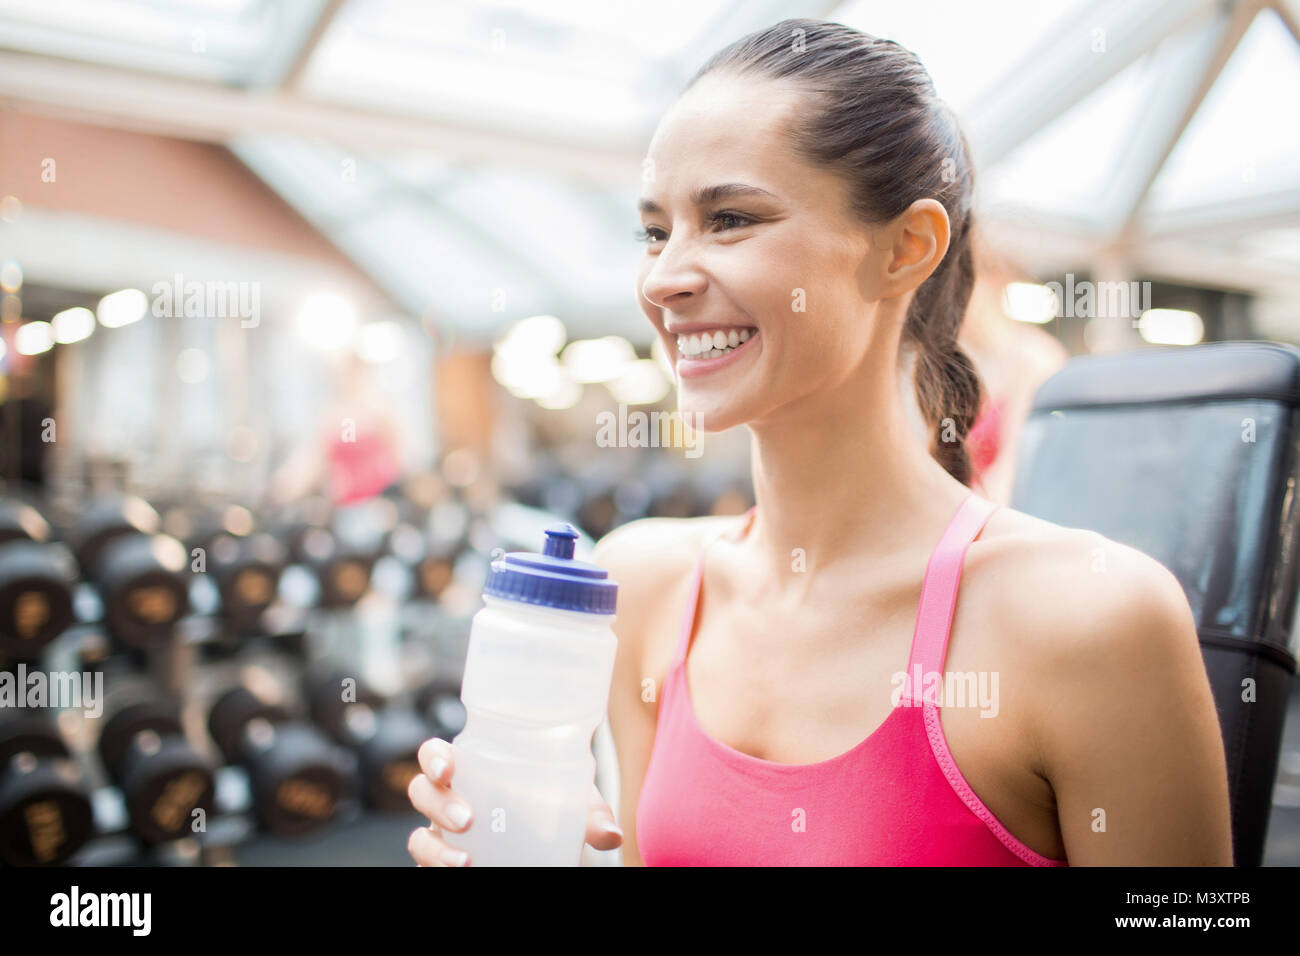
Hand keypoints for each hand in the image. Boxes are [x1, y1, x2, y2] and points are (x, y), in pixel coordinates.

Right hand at [406, 737, 623, 866]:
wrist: (551, 839)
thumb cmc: (553, 806)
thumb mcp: (573, 803)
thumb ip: (590, 814)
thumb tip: (611, 834)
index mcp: (474, 768)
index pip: (437, 755)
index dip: (433, 757)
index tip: (448, 767)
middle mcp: (452, 797)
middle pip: (421, 792)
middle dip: (437, 804)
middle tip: (467, 819)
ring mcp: (444, 832)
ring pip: (419, 834)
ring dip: (435, 848)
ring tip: (464, 861)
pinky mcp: (446, 858)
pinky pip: (429, 863)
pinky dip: (438, 867)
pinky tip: (461, 870)